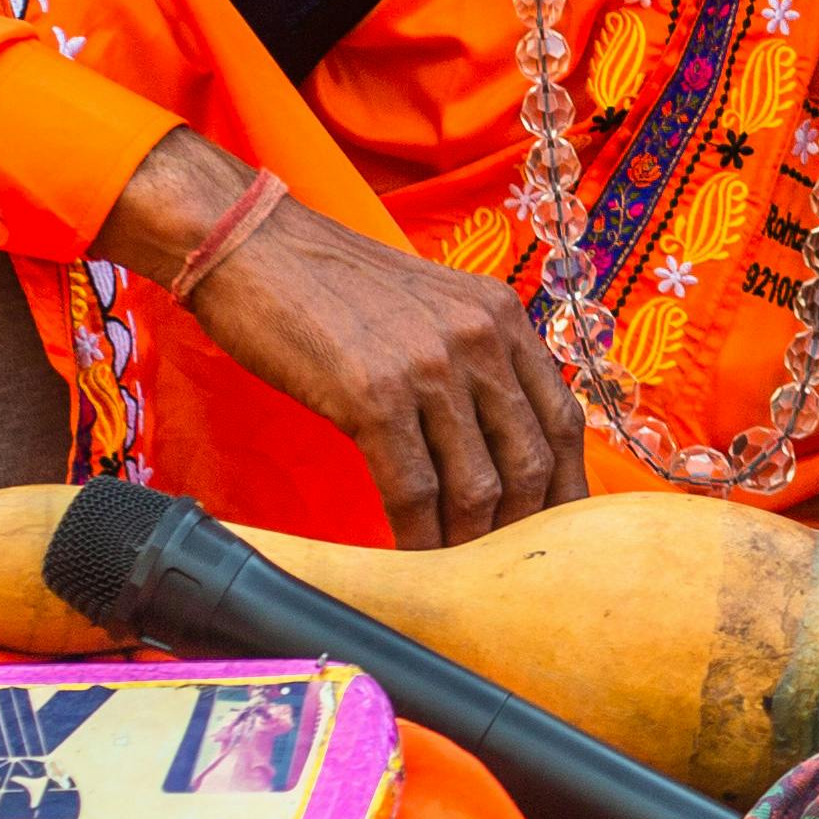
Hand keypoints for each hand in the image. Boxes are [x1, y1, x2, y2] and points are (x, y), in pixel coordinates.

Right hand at [101, 129, 583, 546]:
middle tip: (504, 566)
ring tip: (454, 571)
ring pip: (478, 485)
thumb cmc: (333, 288)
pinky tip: (408, 557)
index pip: (564, 417)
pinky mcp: (373, 395)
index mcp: (502, 316)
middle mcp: (481, 338)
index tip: (557, 529)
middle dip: (523, 525)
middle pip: (532, 459)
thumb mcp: (432, 309)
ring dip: (468, 541)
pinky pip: (413, 490)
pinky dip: (417, 536)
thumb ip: (475, 361)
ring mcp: (430, 367)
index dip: (566, 484)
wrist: (253, 247)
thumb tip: (501, 441)